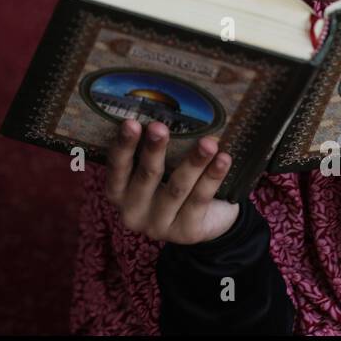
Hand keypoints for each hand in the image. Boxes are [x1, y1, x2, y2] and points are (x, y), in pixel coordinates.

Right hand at [104, 119, 240, 243]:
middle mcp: (133, 212)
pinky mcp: (186, 232)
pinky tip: (223, 159)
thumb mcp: (157, 170)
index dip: (123, 146)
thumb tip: (164, 107)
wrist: (205, 220)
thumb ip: (153, 150)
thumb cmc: (173, 182)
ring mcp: (159, 225)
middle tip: (159, 127)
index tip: (130, 122)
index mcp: (119, 192)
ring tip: (208, 142)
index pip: (117, 168)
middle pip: (146, 177)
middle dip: (154, 150)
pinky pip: (200, 199)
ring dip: (193, 162)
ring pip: (177, 188)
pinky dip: (213, 177)